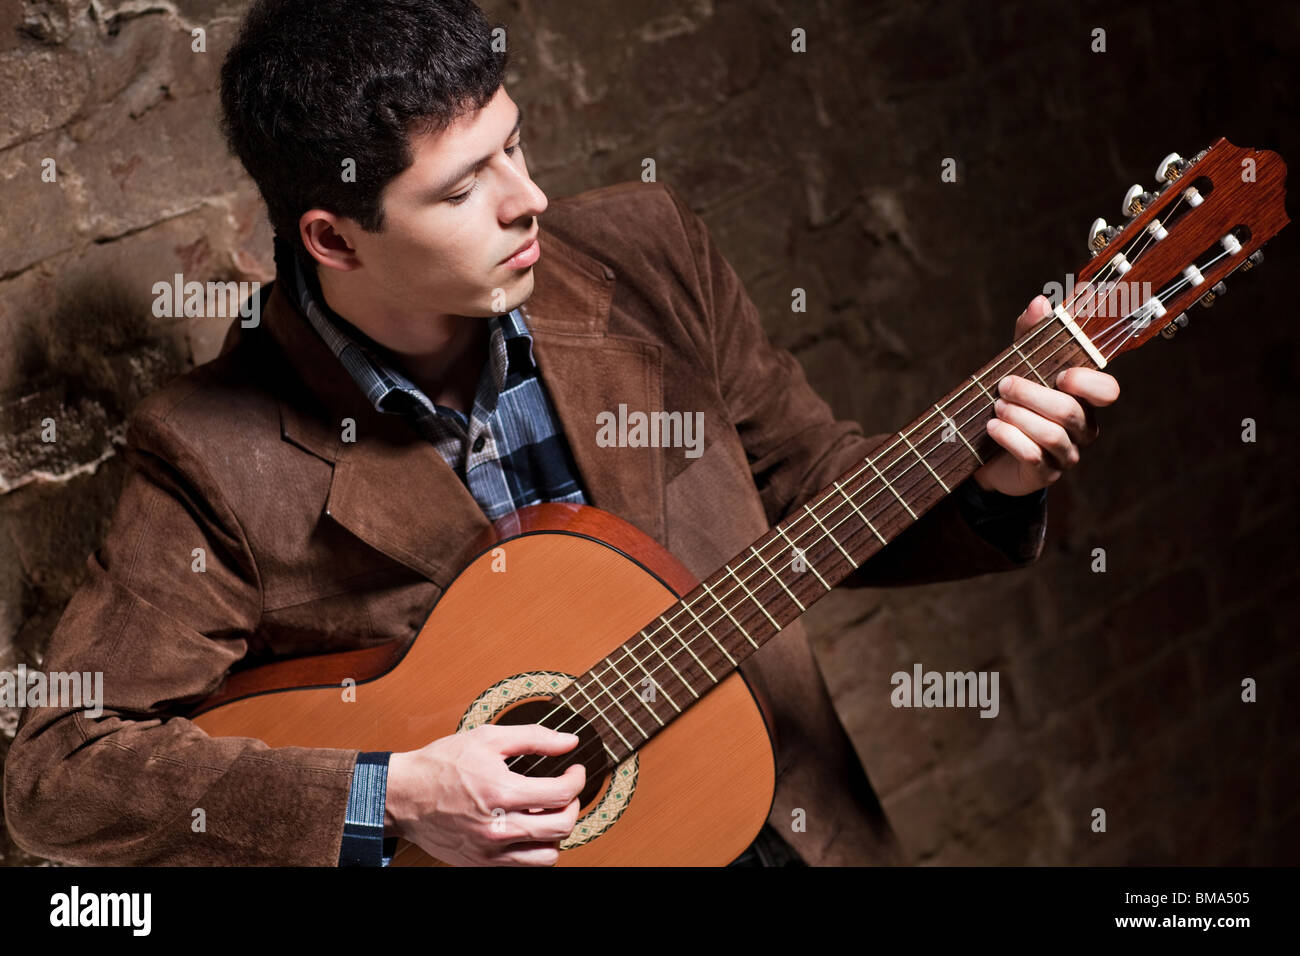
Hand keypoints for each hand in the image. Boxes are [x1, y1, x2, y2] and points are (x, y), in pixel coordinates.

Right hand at [385, 723, 585, 865]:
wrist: (403, 795)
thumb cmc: (442, 763)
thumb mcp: (488, 738)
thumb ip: (534, 738)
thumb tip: (570, 741)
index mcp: (501, 792)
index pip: (561, 794)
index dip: (577, 780)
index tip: (575, 771)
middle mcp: (497, 828)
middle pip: (561, 828)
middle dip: (573, 805)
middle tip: (566, 791)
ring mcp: (489, 851)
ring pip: (547, 856)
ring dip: (556, 833)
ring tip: (546, 812)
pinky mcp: (481, 863)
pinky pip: (524, 865)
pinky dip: (535, 848)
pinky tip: (527, 826)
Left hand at [971, 294, 1119, 496]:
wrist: (987, 451)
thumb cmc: (1011, 403)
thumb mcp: (1018, 366)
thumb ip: (1029, 337)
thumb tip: (1040, 302)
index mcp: (1083, 397)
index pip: (1107, 390)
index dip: (1088, 382)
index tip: (1060, 374)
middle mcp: (1083, 427)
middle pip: (1070, 411)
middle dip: (1032, 395)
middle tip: (1004, 385)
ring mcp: (1067, 453)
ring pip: (1052, 435)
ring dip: (1019, 417)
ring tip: (996, 408)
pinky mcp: (1045, 473)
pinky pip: (1034, 456)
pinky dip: (1010, 439)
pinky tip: (992, 428)